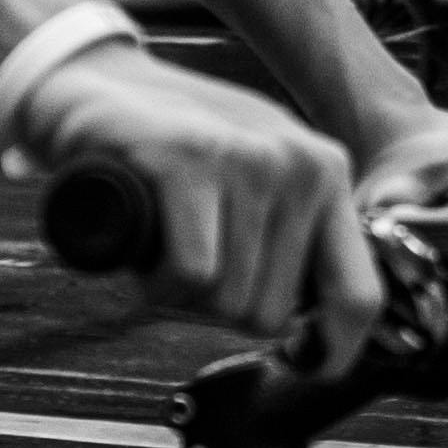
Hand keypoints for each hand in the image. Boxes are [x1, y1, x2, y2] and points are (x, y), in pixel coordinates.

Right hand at [3, 43, 382, 356]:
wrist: (89, 82)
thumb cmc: (171, 147)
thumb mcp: (254, 180)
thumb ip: (292, 239)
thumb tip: (320, 331)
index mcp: (326, 174)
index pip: (358, 293)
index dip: (333, 350)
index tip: (305, 365)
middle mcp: (299, 163)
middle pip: (269, 314)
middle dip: (216, 309)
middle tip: (184, 259)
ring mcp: (246, 158)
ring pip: (224, 299)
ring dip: (177, 293)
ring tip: (163, 238)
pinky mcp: (187, 161)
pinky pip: (187, 274)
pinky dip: (153, 280)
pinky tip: (143, 244)